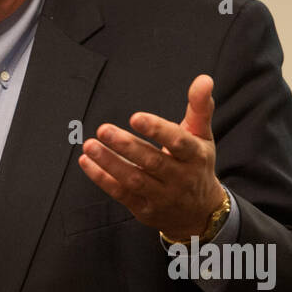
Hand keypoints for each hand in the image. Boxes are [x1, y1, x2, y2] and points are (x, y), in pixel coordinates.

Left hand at [77, 75, 224, 238]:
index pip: (178, 142)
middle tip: (103, 129)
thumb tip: (204, 79)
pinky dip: (102, 178)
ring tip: (90, 145)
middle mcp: (180, 178)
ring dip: (109, 162)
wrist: (199, 211)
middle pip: (152, 161)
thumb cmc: (196, 164)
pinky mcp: (144, 209)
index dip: (157, 130)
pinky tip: (87, 162)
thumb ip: (200, 107)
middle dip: (126, 146)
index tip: (135, 117)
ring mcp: (162, 196)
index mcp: (195, 156)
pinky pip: (121, 193)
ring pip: (134, 179)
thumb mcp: (202, 136)